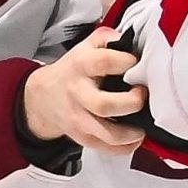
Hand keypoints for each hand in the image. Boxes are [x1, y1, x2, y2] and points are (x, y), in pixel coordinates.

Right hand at [22, 26, 145, 152]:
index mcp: (81, 65)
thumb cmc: (75, 69)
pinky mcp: (82, 137)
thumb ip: (109, 39)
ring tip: (142, 125)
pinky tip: (135, 138)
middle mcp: (78, 92)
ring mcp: (79, 117)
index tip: (137, 64)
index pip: (104, 62)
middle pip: (104, 105)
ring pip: (106, 133)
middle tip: (142, 95)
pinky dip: (126, 147)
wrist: (45, 96)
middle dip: (131, 103)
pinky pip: (106, 148)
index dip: (126, 62)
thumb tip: (134, 42)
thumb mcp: (87, 45)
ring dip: (131, 133)